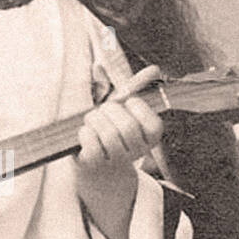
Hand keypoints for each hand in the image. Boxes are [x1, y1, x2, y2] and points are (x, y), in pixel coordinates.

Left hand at [77, 66, 163, 238]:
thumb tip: (154, 68)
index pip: (152, 124)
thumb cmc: (113, 132)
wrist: (98, 169)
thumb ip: (139, 88)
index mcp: (150, 141)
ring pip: (108, 134)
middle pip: (127, 128)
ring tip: (92, 119)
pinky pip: (89, 142)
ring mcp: (114, 162)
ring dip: (95, 119)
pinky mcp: (92, 165)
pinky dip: (84, 132)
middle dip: (111, 111)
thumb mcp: (127, 111)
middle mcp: (136, 154)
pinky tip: (85, 133)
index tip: (127, 104)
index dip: (137, 108)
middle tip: (104, 110)